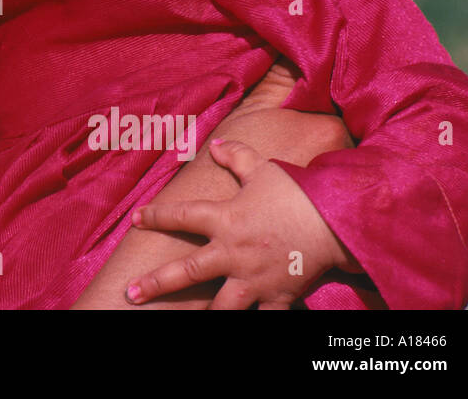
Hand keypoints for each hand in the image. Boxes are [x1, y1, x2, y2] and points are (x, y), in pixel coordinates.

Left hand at [124, 138, 358, 308]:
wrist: (337, 219)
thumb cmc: (297, 192)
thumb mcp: (263, 168)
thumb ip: (236, 157)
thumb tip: (216, 144)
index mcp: (225, 219)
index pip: (180, 215)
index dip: (155, 216)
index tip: (135, 219)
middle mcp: (233, 252)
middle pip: (186, 272)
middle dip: (155, 284)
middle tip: (130, 293)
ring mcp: (255, 278)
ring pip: (221, 307)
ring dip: (204, 315)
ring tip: (182, 322)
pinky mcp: (278, 295)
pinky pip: (263, 317)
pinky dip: (255, 320)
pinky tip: (243, 322)